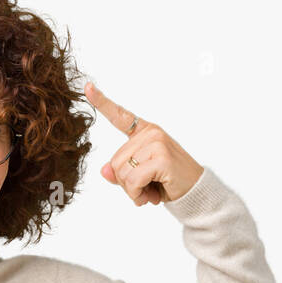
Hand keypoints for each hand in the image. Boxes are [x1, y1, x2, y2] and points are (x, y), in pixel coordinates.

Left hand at [84, 81, 203, 205]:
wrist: (193, 191)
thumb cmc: (165, 181)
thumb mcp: (139, 176)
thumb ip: (120, 172)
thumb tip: (104, 170)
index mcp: (144, 132)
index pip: (120, 116)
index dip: (102, 102)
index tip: (88, 87)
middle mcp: (150, 133)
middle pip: (115, 162)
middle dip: (126, 183)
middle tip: (146, 185)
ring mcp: (157, 143)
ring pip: (122, 173)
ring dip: (133, 190)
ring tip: (151, 188)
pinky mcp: (161, 158)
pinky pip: (133, 181)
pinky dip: (138, 194)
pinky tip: (152, 195)